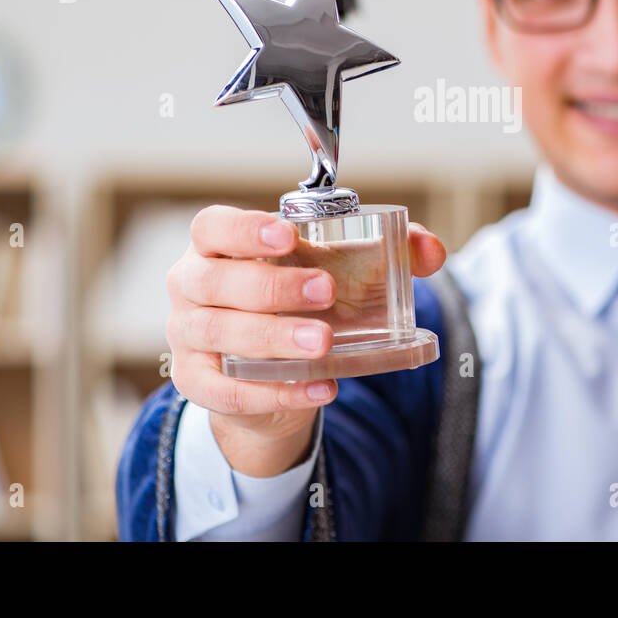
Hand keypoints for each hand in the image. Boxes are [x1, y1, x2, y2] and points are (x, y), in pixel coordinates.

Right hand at [165, 205, 446, 476]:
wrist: (275, 373)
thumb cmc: (301, 302)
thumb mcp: (339, 271)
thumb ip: (388, 252)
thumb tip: (430, 252)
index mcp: (218, 246)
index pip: (213, 226)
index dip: (244, 228)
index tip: (288, 235)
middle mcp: (191, 285)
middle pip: (215, 281)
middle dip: (272, 286)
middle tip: (325, 293)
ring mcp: (187, 335)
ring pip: (218, 334)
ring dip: (273, 338)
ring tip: (323, 343)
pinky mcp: (196, 382)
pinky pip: (226, 390)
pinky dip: (272, 391)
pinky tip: (318, 387)